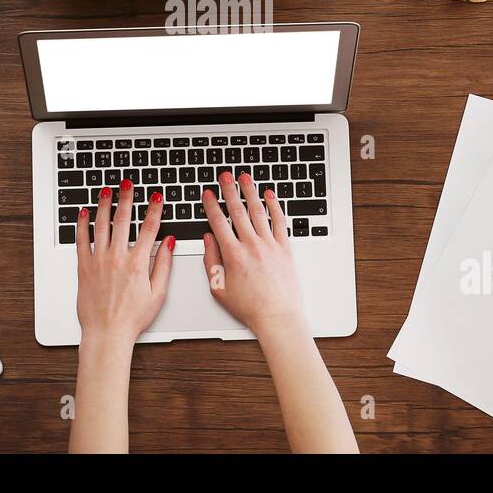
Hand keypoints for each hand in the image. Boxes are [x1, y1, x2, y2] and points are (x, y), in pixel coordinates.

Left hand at [76, 178, 174, 344]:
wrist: (107, 333)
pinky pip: (82, 241)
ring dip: (104, 205)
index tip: (156, 197)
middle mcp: (117, 258)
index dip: (154, 210)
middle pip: (123, 220)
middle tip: (128, 183)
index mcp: (138, 263)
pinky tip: (84, 213)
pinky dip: (82, 225)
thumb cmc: (132, 318)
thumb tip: (169, 242)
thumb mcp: (158, 293)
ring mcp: (99, 261)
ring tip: (106, 190)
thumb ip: (164, 265)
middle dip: (127, 198)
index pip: (149, 228)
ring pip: (101, 225)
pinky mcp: (84, 267)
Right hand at [201, 171, 303, 335]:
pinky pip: (279, 222)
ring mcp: (270, 245)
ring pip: (258, 212)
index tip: (208, 193)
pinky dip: (274, 206)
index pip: (218, 223)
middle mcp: (251, 246)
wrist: (277, 317)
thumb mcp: (219, 288)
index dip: (211, 205)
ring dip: (250, 192)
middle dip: (229, 190)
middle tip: (225, 175)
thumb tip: (208, 240)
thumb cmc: (249, 307)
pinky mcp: (284, 248)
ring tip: (245, 177)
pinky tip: (270, 195)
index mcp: (233, 255)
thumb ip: (211, 261)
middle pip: (237, 211)